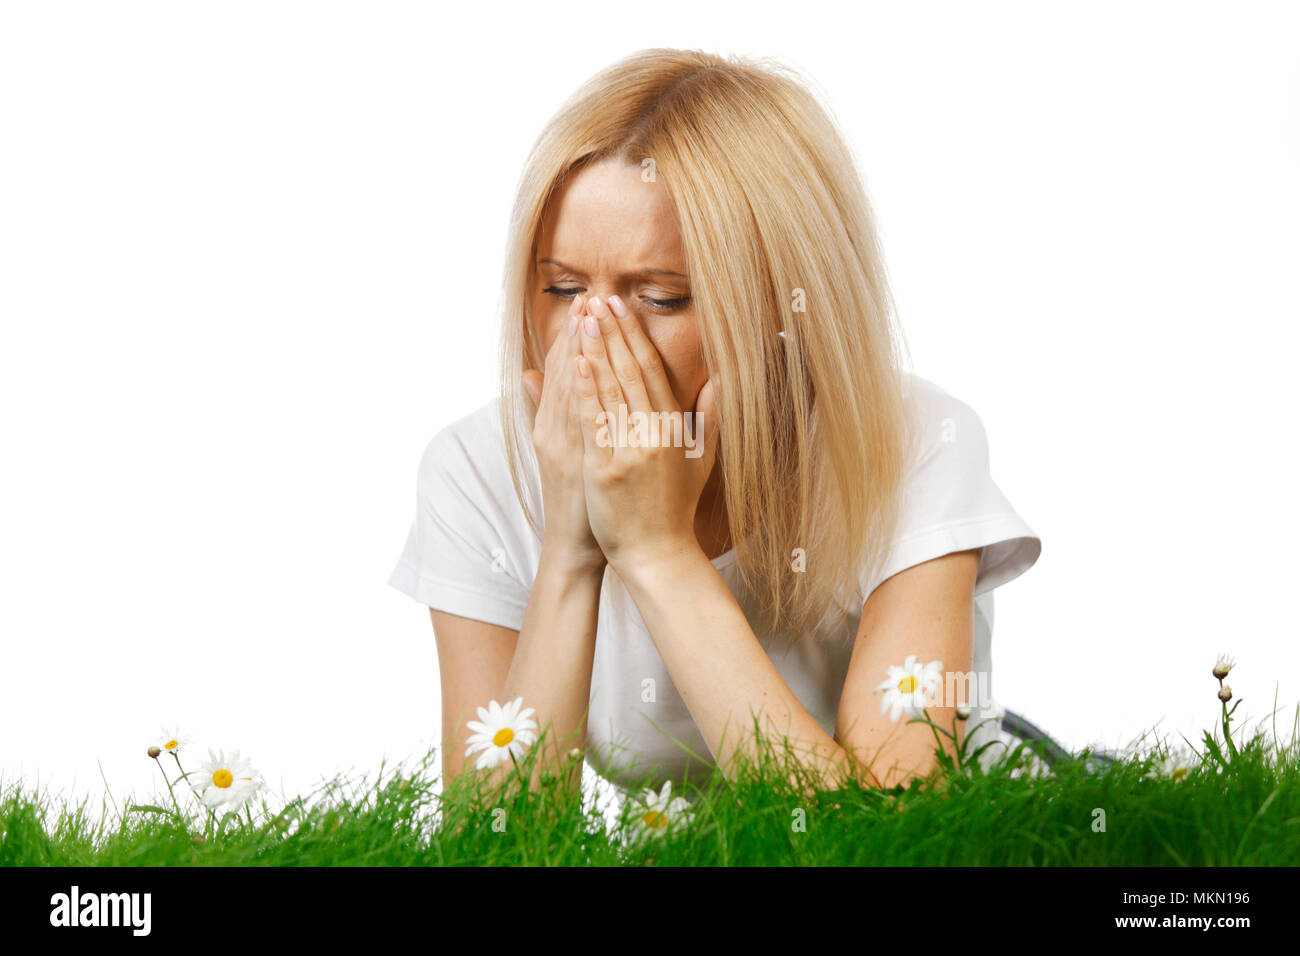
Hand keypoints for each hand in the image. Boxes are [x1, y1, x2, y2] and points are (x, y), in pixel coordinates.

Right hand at [521, 293, 606, 574]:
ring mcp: (563, 444)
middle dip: (577, 334)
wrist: (577, 545)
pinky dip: (576, 389)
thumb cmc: (580, 500)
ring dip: (577, 350)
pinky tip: (581, 362)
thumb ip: (548, 413)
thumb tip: (531, 375)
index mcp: (556, 426)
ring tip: (586, 314)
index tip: (586, 305)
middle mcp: (555, 430)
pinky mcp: (575, 460)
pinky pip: (577, 417)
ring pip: (568, 388)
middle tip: (588, 295)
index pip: (567, 373)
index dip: (574, 338)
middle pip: (566, 373)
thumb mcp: (560, 454)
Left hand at [572, 294, 718, 570]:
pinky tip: (576, 364)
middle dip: (613, 332)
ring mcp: (630, 450)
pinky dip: (585, 391)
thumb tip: (721, 379)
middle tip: (600, 298)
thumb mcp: (700, 461)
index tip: (621, 308)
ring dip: (595, 350)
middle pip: (631, 372)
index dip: (634, 336)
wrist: (658, 554)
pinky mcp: (607, 468)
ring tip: (584, 318)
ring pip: (611, 390)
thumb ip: (709, 418)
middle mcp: (653, 433)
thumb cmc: (674, 509)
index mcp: (672, 428)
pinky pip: (594, 422)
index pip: (651, 371)